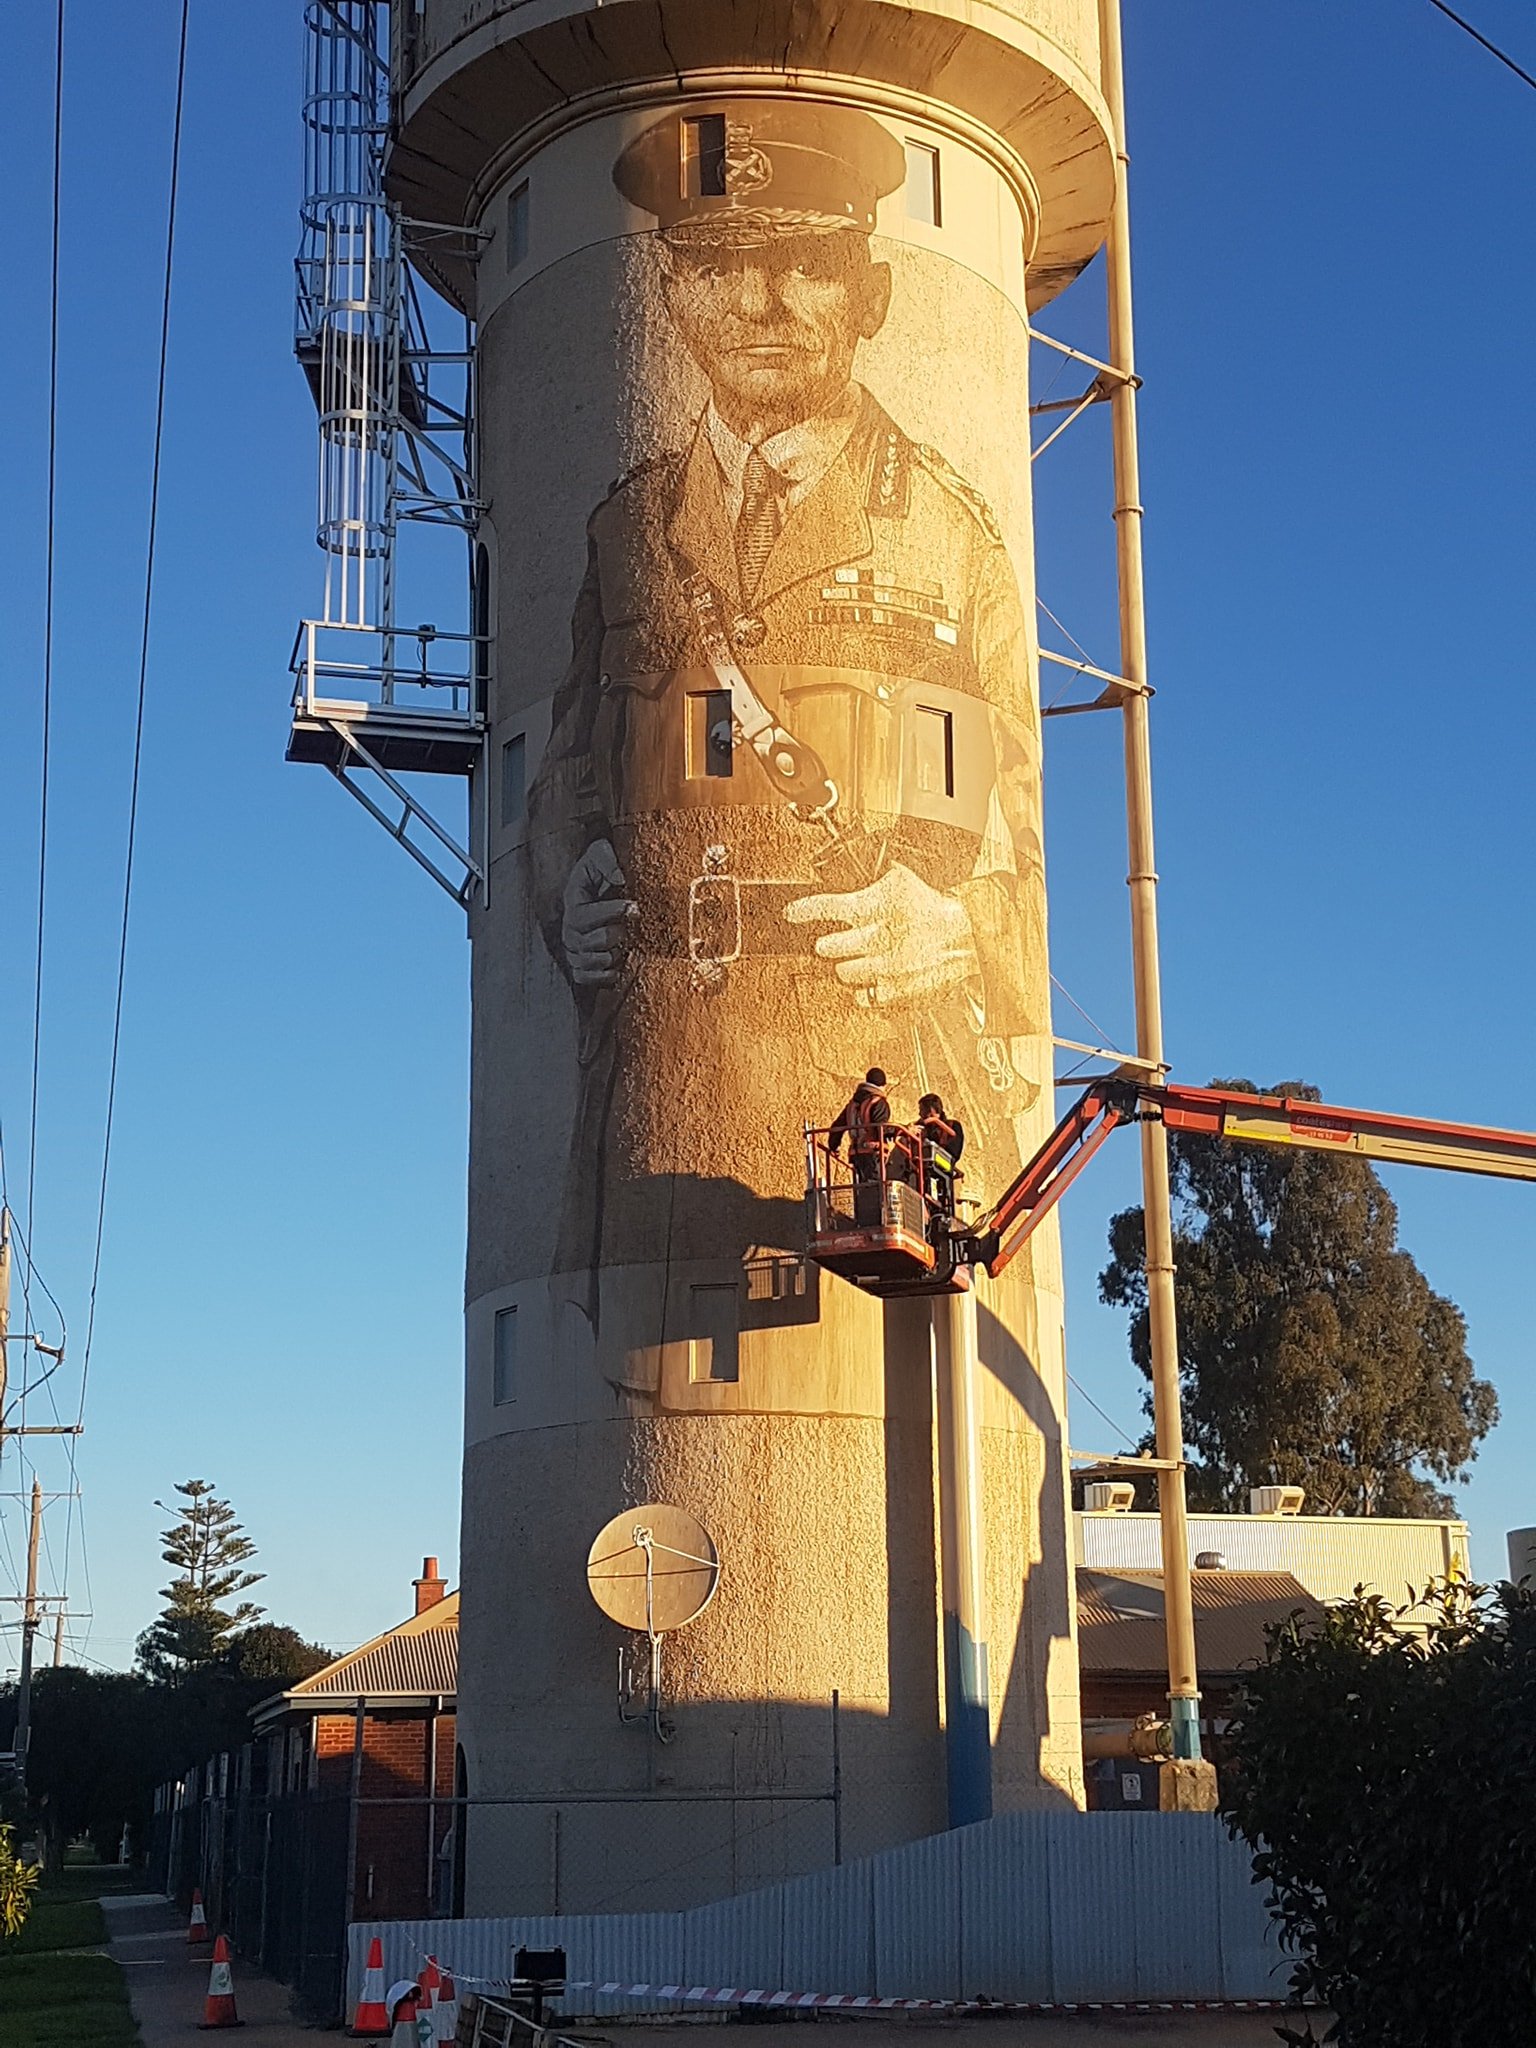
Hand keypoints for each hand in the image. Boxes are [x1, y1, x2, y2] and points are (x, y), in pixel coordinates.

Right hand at [561, 839, 633, 986]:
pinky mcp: (582, 966)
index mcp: (572, 904)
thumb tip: (620, 879)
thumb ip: (607, 859)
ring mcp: (574, 950)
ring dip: (612, 955)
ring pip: (590, 962)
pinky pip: (587, 978)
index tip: (633, 906)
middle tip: (629, 926)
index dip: (610, 913)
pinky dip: (604, 975)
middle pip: (588, 942)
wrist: (599, 887)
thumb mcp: (600, 852)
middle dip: (614, 935)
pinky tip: (618, 963)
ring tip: (624, 944)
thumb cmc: (600, 869)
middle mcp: (569, 930)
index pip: (583, 916)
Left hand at [784, 863, 977, 1005]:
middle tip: (833, 942)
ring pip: (844, 972)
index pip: (826, 907)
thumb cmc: (936, 908)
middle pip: (828, 947)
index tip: (792, 914)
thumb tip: (850, 867)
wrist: (969, 936)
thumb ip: (873, 877)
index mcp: (875, 906)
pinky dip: (865, 988)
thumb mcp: (903, 880)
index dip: (804, 910)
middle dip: (829, 943)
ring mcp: (885, 967)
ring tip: (862, 957)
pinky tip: (873, 976)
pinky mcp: (896, 990)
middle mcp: (877, 938)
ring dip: (847, 964)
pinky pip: (864, 995)